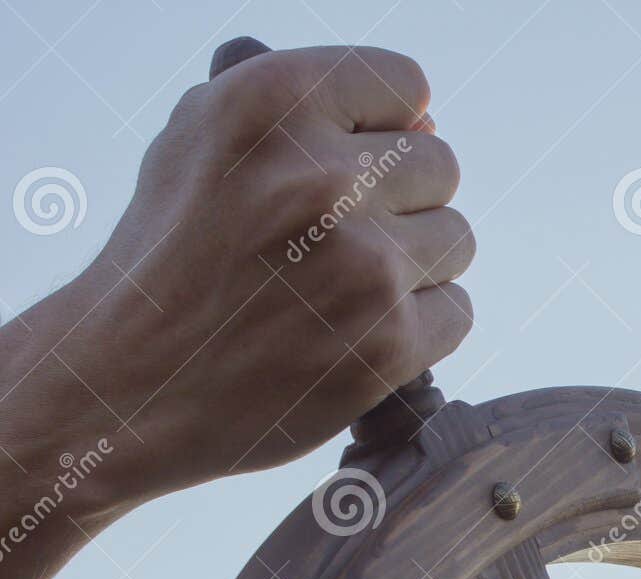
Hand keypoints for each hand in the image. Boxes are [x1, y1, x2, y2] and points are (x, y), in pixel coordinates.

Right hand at [4, 45, 473, 507]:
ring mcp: (366, 264)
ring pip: (455, 239)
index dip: (386, 125)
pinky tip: (359, 331)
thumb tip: (426, 121)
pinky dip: (420, 326)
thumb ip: (304, 113)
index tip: (358, 162)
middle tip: (341, 239)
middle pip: (440, 166)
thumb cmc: (172, 258)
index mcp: (272, 104)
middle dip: (401, 200)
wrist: (135, 383)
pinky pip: (457, 310)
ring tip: (345, 288)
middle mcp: (324, 177)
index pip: (404, 83)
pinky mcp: (391, 341)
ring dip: (415, 264)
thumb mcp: (202, 143)